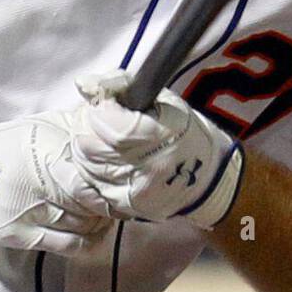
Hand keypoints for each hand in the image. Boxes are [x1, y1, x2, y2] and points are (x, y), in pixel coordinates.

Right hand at [0, 108, 114, 254]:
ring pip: (81, 225)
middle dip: (107, 203)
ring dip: (100, 221)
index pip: (86, 178)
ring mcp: (26, 214)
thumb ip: (75, 127)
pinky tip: (96, 232)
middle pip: (88, 203)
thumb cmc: (7, 146)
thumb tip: (111, 121)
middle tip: (119, 199)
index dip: (106, 184)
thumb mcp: (40, 127)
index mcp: (41, 153)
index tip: (121, 182)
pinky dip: (88, 240)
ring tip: (108, 213)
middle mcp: (34, 185)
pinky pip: (67, 245)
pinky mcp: (19, 236)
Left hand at [70, 71, 243, 227]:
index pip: (104, 119)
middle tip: (102, 118)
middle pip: (87, 143)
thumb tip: (86, 84)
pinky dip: (90, 169)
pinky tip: (104, 160)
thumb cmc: (187, 134)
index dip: (99, 106)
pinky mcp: (122, 207)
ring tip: (103, 138)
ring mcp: (130, 193)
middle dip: (89, 125)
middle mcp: (141, 169)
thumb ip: (122, 86)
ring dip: (87, 146)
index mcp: (156, 136)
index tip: (106, 101)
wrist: (206, 180)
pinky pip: (89, 185)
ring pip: (84, 164)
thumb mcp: (164, 100)